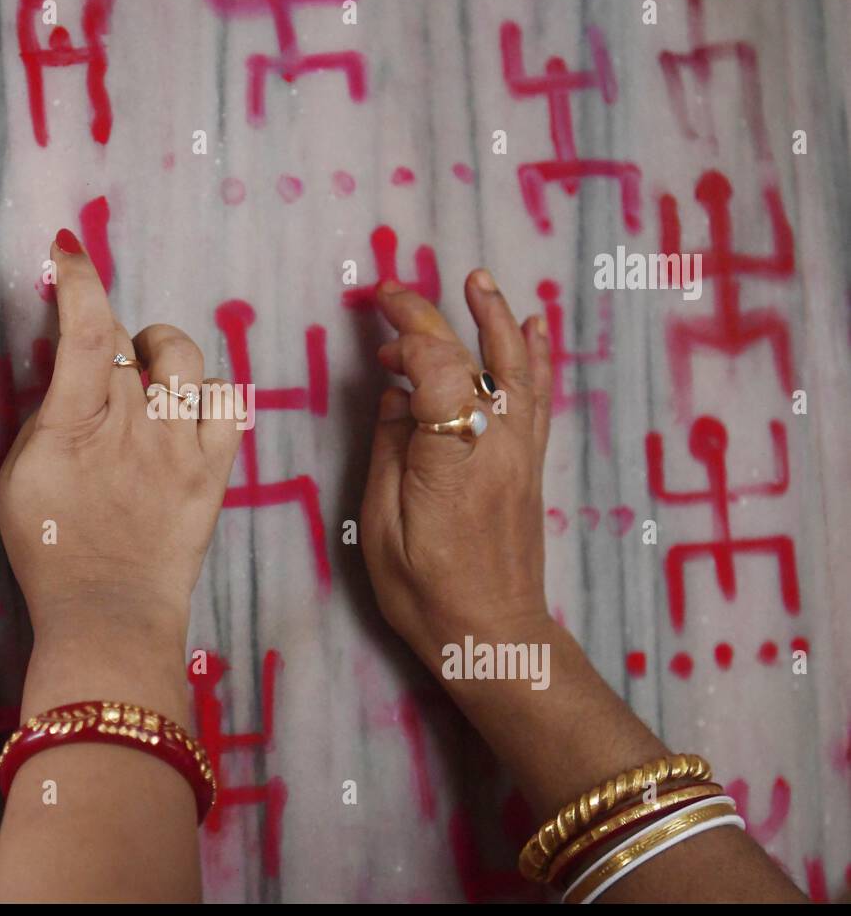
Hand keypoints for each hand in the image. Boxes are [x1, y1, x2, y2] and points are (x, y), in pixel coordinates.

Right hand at [0, 231, 241, 650]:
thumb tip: (67, 371)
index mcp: (74, 423)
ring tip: (145, 372)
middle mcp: (133, 423)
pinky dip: (208, 391)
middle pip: (125, 340)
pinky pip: (228, 401)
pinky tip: (188, 406)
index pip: (83, 329)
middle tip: (93, 357)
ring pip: (182, 356)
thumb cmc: (49, 552)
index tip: (67, 252)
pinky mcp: (215, 469)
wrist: (109, 615)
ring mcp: (180, 444)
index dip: (78, 279)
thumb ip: (44, 418)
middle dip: (104, 330)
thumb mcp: (17, 479)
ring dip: (158, 349)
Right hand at [360, 270, 553, 670]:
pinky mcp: (530, 463)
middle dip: (429, 316)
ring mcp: (520, 452)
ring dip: (495, 317)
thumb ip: (387, 453)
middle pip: (470, 360)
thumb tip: (394, 396)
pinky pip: (539, 395)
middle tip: (391, 290)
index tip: (376, 334)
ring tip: (476, 279)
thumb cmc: (426, 593)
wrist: (494, 636)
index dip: (408, 338)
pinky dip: (535, 355)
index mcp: (450, 461)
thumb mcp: (381, 529)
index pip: (438, 371)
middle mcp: (494, 445)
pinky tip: (532, 326)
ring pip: (515, 367)